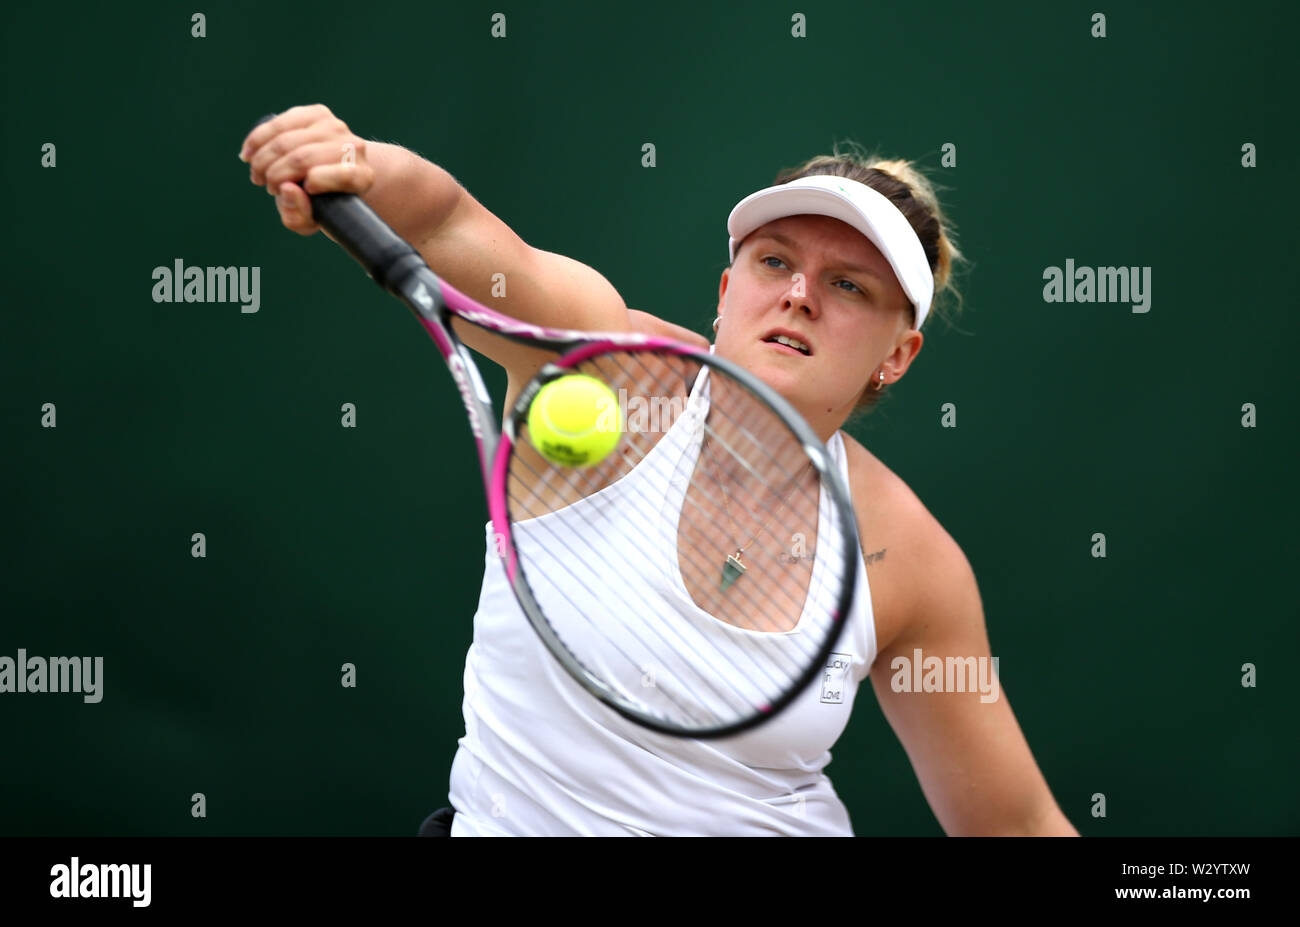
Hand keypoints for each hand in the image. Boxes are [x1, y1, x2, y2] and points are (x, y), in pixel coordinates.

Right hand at [238, 104, 374, 235]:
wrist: (332, 174)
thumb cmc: (322, 203)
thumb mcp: (311, 220)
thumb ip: (299, 215)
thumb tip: (287, 189)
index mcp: (362, 177)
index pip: (343, 176)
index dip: (315, 185)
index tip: (298, 191)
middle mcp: (354, 148)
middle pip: (304, 158)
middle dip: (275, 175)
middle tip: (267, 186)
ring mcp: (336, 127)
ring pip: (286, 141)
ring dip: (263, 160)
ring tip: (258, 175)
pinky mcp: (317, 112)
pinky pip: (278, 124)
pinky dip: (258, 141)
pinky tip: (249, 155)